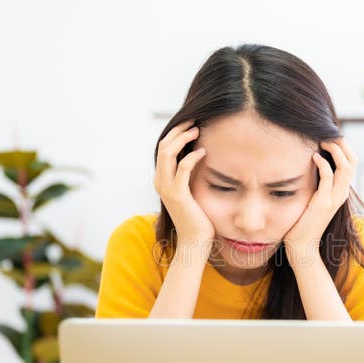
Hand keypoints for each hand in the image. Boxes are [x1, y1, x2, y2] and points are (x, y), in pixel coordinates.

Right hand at [154, 120, 214, 246]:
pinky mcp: (178, 194)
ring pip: (168, 153)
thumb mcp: (191, 191)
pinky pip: (182, 168)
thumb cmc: (198, 216)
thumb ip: (189, 176)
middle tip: (194, 121)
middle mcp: (160, 181)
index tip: (190, 123)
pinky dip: (192, 157)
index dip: (175, 133)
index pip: (162, 148)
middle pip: (163, 145)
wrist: (195, 241)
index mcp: (161, 179)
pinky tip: (203, 152)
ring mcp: (167, 188)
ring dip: (183, 138)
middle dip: (178, 130)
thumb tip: (200, 157)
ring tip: (198, 130)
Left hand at [283, 138, 357, 266]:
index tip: (329, 136)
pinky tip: (313, 157)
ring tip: (322, 141)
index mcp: (341, 191)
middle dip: (342, 144)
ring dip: (335, 150)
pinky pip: (328, 177)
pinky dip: (322, 163)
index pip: (351, 162)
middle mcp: (342, 193)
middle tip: (327, 133)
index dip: (344, 147)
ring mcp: (334, 198)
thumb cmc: (302, 221)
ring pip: (346, 166)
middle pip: (353, 160)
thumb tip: (308, 164)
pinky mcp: (323, 203)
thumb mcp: (312, 198)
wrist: (301, 245)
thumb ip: (315, 184)